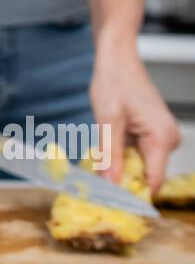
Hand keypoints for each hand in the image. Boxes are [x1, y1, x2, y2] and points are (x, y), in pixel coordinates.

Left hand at [90, 40, 180, 189]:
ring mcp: (162, 138)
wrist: (118, 59)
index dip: (131, 195)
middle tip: (95, 186)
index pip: (151, 182)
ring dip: (119, 169)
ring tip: (98, 165)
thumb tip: (110, 186)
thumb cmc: (114, 81)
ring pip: (140, 167)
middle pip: (146, 177)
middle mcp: (168, 140)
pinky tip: (106, 154)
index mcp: (162, 138)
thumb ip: (110, 155)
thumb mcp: (107, 120)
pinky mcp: (153, 136)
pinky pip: (138, 156)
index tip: (108, 204)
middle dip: (122, 182)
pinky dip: (121, 158)